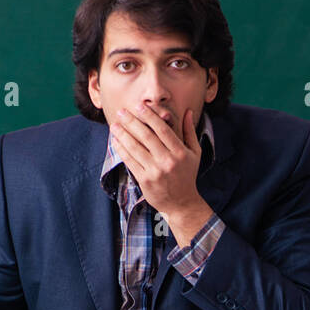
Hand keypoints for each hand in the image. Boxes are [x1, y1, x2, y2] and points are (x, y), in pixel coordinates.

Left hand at [109, 104, 205, 220]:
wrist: (181, 203)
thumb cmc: (187, 175)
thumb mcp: (195, 153)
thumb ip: (189, 132)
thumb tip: (188, 112)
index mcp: (180, 152)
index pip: (163, 130)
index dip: (150, 116)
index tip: (139, 106)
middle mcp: (167, 161)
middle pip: (146, 136)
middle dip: (132, 122)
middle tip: (121, 112)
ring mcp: (155, 171)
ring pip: (136, 148)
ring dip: (123, 135)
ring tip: (114, 125)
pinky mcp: (145, 180)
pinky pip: (130, 161)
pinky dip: (122, 150)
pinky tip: (116, 141)